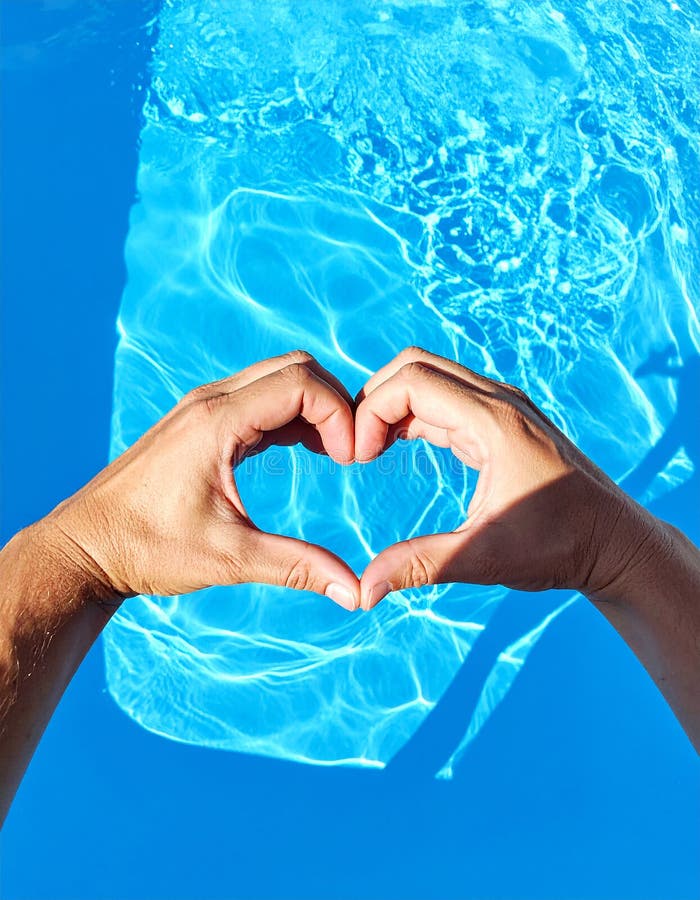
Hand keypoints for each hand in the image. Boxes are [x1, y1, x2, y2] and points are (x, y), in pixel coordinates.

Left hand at [41, 351, 359, 609]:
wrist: (87, 547)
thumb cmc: (146, 549)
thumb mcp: (229, 559)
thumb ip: (297, 567)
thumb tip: (355, 593)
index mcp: (217, 422)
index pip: (302, 384)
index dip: (340, 415)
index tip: (351, 460)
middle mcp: (210, 402)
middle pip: (295, 368)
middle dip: (334, 402)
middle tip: (349, 453)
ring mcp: (203, 408)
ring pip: (278, 378)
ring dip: (314, 406)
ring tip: (335, 453)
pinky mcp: (201, 421)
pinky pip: (259, 398)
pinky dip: (291, 414)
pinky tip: (307, 449)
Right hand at [354, 347, 651, 609]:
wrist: (614, 543)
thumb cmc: (560, 546)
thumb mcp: (483, 557)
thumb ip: (418, 566)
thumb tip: (363, 590)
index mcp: (494, 422)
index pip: (413, 382)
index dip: (371, 411)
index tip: (358, 458)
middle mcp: (500, 402)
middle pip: (418, 366)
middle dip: (375, 398)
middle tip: (356, 447)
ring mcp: (505, 407)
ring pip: (433, 378)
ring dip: (394, 404)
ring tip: (369, 449)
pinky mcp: (505, 420)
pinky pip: (448, 398)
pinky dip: (416, 414)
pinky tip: (398, 445)